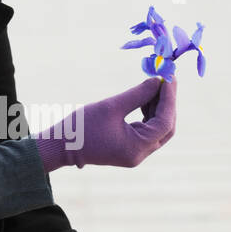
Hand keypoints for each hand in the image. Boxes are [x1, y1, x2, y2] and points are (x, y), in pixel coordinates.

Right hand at [35, 77, 176, 171]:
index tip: (169, 77)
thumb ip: (138, 94)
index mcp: (137, 148)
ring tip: (154, 85)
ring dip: (159, 107)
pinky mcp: (129, 148)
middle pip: (166, 128)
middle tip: (167, 79)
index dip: (169, 98)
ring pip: (158, 129)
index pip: (164, 122)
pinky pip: (147, 131)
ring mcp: (135, 153)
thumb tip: (158, 81)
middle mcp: (140, 154)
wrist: (61, 146)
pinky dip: (149, 114)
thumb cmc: (82, 126)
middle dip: (168, 103)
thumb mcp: (112, 106)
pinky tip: (145, 98)